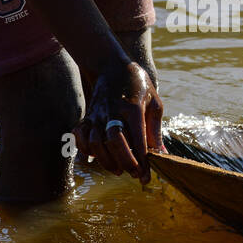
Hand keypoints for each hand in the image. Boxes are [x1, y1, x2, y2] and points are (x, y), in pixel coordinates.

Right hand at [74, 60, 163, 181]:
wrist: (110, 66)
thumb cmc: (138, 84)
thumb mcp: (154, 102)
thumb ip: (156, 130)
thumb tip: (162, 154)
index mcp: (133, 108)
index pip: (138, 140)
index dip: (142, 161)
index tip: (146, 177)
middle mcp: (113, 111)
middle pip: (115, 142)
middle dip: (125, 163)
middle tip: (134, 174)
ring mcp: (97, 114)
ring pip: (96, 143)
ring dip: (107, 161)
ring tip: (118, 170)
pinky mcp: (86, 116)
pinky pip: (80, 137)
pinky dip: (86, 150)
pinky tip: (98, 157)